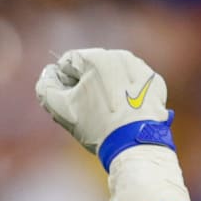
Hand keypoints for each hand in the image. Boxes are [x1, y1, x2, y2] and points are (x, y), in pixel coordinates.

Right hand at [35, 49, 173, 170]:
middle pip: (92, 67)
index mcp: (97, 57)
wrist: (136, 144)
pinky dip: (126, 96)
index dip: (63, 83)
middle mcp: (121, 56)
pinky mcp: (154, 83)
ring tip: (107, 113)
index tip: (72, 102)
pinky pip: (132, 85)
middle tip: (88, 111)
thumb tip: (48, 73)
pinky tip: (124, 113)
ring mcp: (141, 68)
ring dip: (106, 89)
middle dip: (86, 85)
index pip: (68, 62)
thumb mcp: (61, 109)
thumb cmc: (97, 126)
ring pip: (113, 75)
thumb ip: (45, 87)